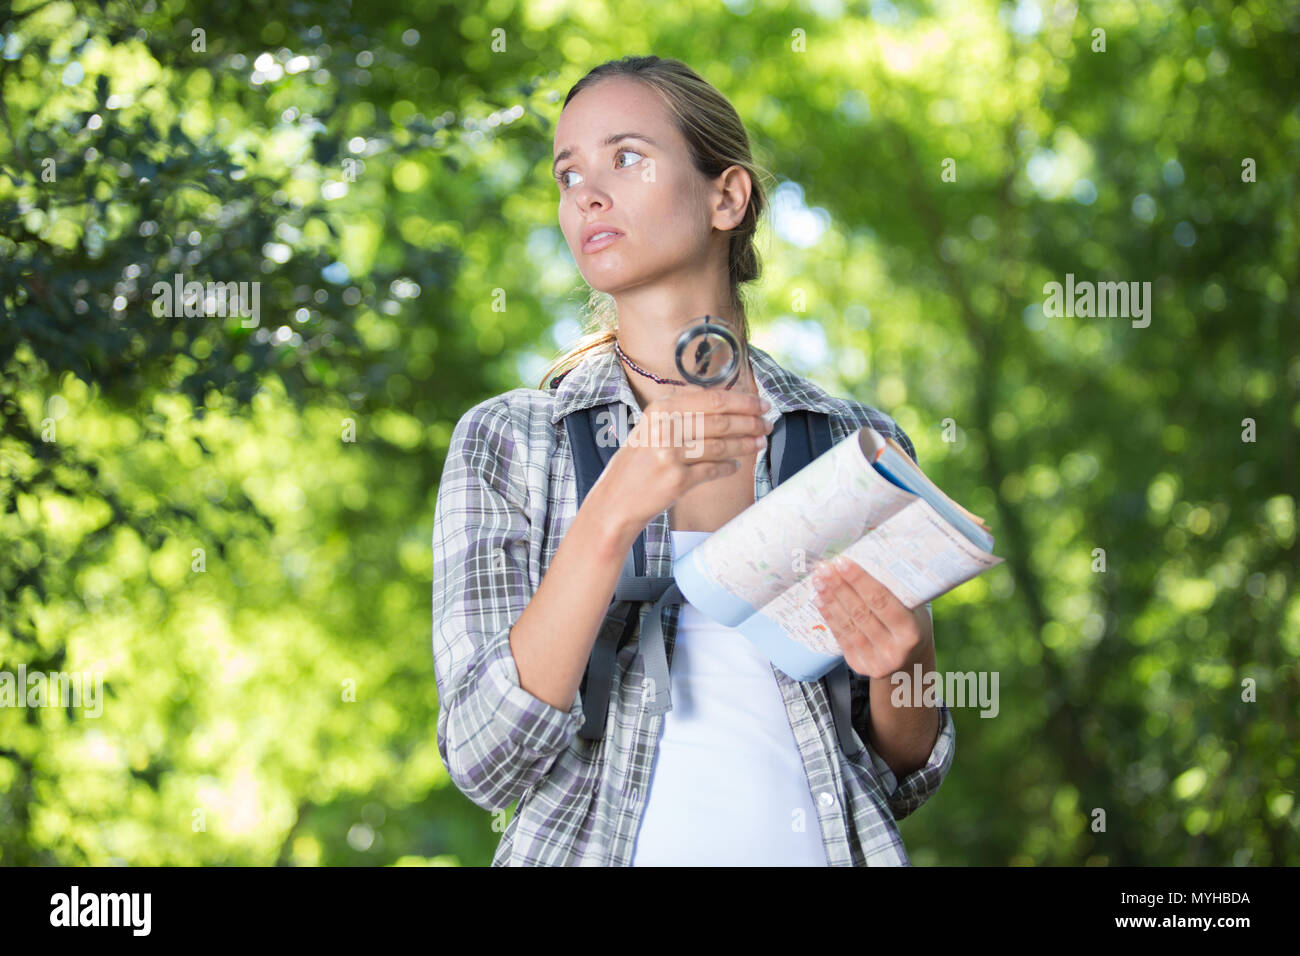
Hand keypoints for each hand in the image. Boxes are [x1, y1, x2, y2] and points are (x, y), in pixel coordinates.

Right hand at [589, 386, 771, 543]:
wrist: (616, 500)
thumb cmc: (638, 463)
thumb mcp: (652, 427)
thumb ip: (682, 412)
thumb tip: (727, 402)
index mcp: (660, 409)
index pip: (712, 399)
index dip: (743, 401)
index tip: (761, 404)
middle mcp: (664, 428)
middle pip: (721, 421)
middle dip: (750, 423)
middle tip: (767, 425)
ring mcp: (670, 455)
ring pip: (721, 446)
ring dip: (745, 444)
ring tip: (759, 443)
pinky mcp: (677, 480)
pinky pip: (713, 470)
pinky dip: (728, 468)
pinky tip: (736, 466)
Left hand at [810, 555, 932, 678]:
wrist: (911, 663)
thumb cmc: (912, 625)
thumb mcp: (914, 609)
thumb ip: (895, 590)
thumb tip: (867, 554)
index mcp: (911, 632)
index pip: (881, 601)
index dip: (859, 581)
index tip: (843, 562)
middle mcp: (894, 649)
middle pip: (860, 612)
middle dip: (839, 587)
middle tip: (825, 567)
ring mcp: (876, 661)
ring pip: (848, 625)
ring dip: (830, 600)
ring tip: (819, 580)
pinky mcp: (860, 666)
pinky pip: (841, 637)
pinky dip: (829, 616)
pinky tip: (820, 599)